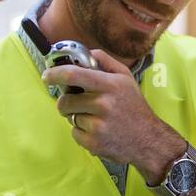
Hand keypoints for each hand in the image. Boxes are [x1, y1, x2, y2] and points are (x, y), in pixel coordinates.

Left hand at [45, 49, 183, 181]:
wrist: (149, 141)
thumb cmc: (135, 108)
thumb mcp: (126, 79)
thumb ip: (105, 61)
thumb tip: (85, 53)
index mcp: (110, 85)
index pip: (73, 75)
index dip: (55, 74)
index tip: (47, 76)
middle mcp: (104, 104)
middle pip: (66, 100)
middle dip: (65, 103)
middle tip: (75, 104)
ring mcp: (98, 125)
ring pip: (70, 117)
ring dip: (76, 118)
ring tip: (94, 119)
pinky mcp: (94, 142)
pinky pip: (74, 134)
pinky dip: (82, 133)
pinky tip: (97, 132)